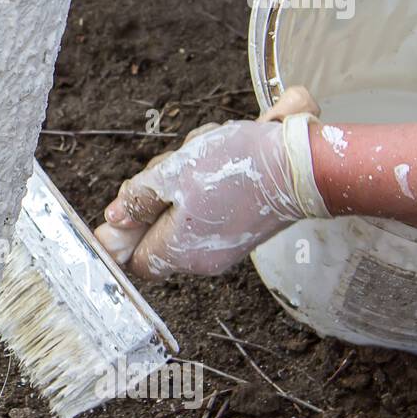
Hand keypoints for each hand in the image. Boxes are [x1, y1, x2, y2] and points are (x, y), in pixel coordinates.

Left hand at [94, 88, 323, 279]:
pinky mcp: (240, 230)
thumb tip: (112, 220)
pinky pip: (209, 208)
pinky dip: (208, 183)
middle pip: (158, 231)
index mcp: (179, 250)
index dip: (126, 232)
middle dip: (158, 195)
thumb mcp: (173, 173)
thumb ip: (139, 198)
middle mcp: (202, 258)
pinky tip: (223, 158)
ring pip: (183, 214)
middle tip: (173, 167)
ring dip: (184, 181)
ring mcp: (224, 246)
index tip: (132, 201)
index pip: (135, 260)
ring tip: (204, 156)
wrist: (304, 166)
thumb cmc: (237, 167)